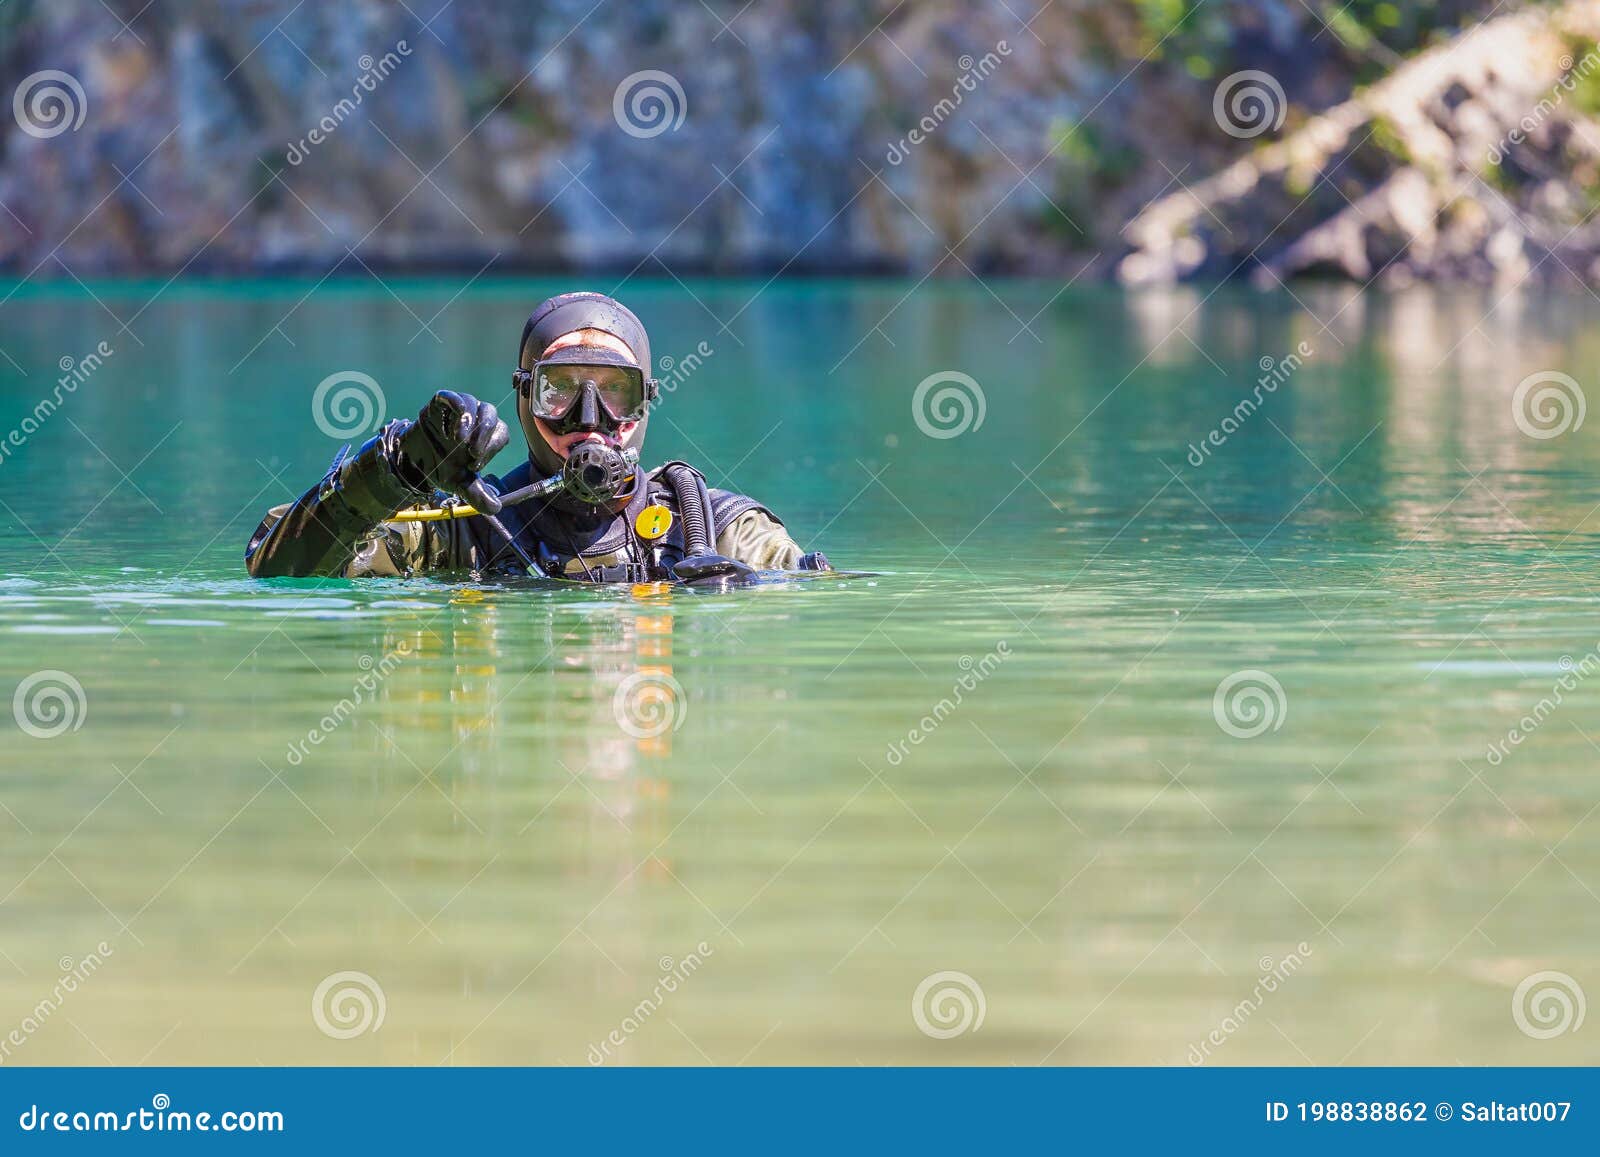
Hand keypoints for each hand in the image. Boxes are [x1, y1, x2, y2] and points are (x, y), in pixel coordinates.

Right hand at [395, 390, 509, 513]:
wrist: (414, 459)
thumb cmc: (442, 467)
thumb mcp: (460, 483)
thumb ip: (477, 494)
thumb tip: (495, 508)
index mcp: (486, 436)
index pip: (500, 434)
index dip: (491, 448)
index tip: (474, 464)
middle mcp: (476, 419)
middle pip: (492, 415)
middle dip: (485, 434)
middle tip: (471, 452)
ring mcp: (459, 408)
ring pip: (474, 403)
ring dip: (470, 421)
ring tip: (459, 440)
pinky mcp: (442, 402)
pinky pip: (452, 397)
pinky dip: (455, 408)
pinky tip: (449, 428)